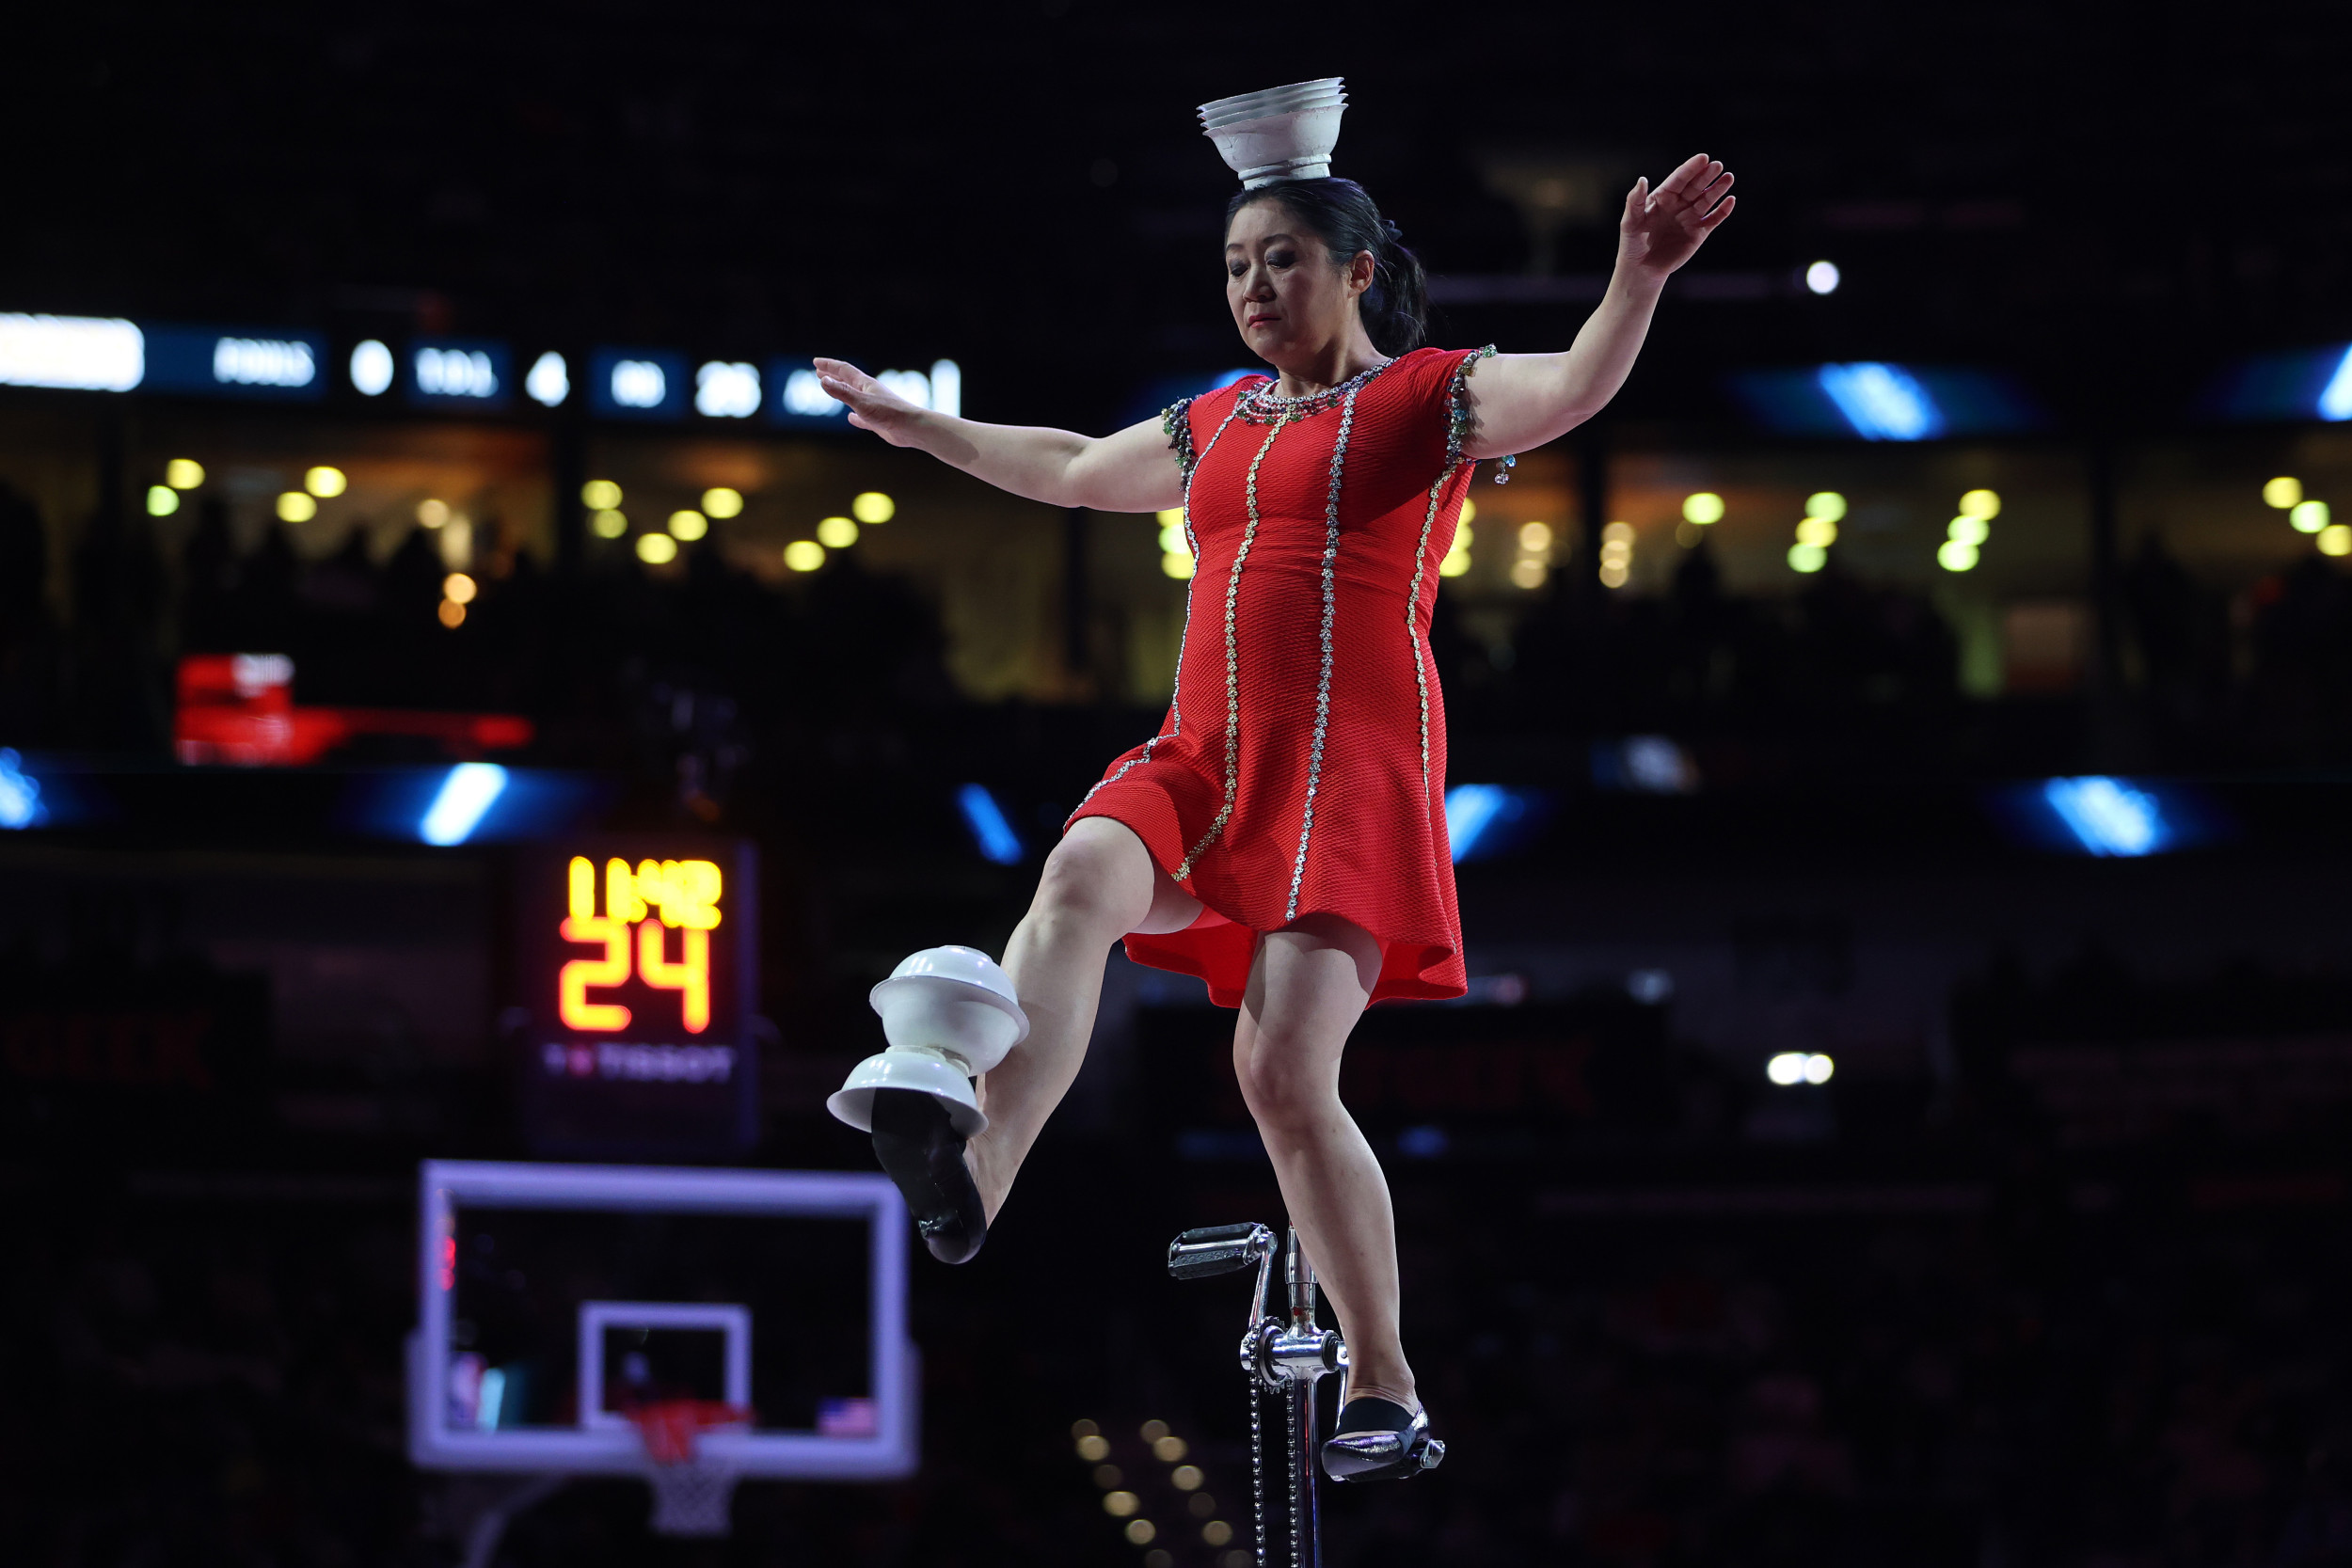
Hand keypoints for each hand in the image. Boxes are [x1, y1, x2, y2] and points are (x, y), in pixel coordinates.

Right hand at [814, 358, 929, 446]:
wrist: (911, 428)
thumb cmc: (889, 413)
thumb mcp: (861, 402)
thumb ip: (842, 392)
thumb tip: (823, 379)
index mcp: (865, 384)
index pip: (844, 370)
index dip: (829, 365)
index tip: (816, 362)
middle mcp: (869, 392)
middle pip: (848, 380)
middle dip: (833, 375)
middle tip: (819, 371)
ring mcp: (873, 406)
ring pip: (854, 396)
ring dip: (841, 391)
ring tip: (832, 389)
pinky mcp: (878, 421)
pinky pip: (862, 417)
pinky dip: (854, 416)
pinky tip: (851, 418)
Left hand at [1619, 154, 1735, 278]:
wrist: (1641, 268)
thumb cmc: (1632, 243)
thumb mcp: (1630, 222)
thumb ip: (1635, 201)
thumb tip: (1642, 179)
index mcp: (1663, 197)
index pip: (1679, 179)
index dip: (1690, 168)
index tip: (1703, 158)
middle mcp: (1679, 204)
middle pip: (1695, 186)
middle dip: (1706, 176)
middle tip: (1717, 165)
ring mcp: (1690, 217)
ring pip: (1707, 200)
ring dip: (1718, 189)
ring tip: (1728, 178)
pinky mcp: (1699, 232)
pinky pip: (1713, 219)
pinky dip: (1722, 211)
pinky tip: (1730, 201)